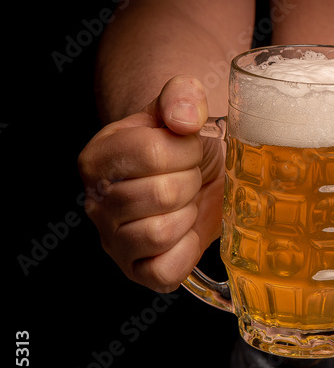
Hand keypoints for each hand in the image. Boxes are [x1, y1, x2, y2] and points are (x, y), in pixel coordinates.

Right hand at [78, 75, 224, 292]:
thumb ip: (183, 95)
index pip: (152, 152)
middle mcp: (96, 201)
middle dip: (190, 183)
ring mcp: (113, 240)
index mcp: (99, 157)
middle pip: (161, 194)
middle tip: (189, 180)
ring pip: (160, 233)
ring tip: (185, 205)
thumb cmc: (188, 149)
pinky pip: (164, 270)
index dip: (186, 150)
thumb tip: (183, 119)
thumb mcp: (185, 110)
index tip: (188, 151)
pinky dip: (186, 252)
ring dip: (187, 217)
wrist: (203, 180)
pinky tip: (185, 233)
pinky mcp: (136, 271)